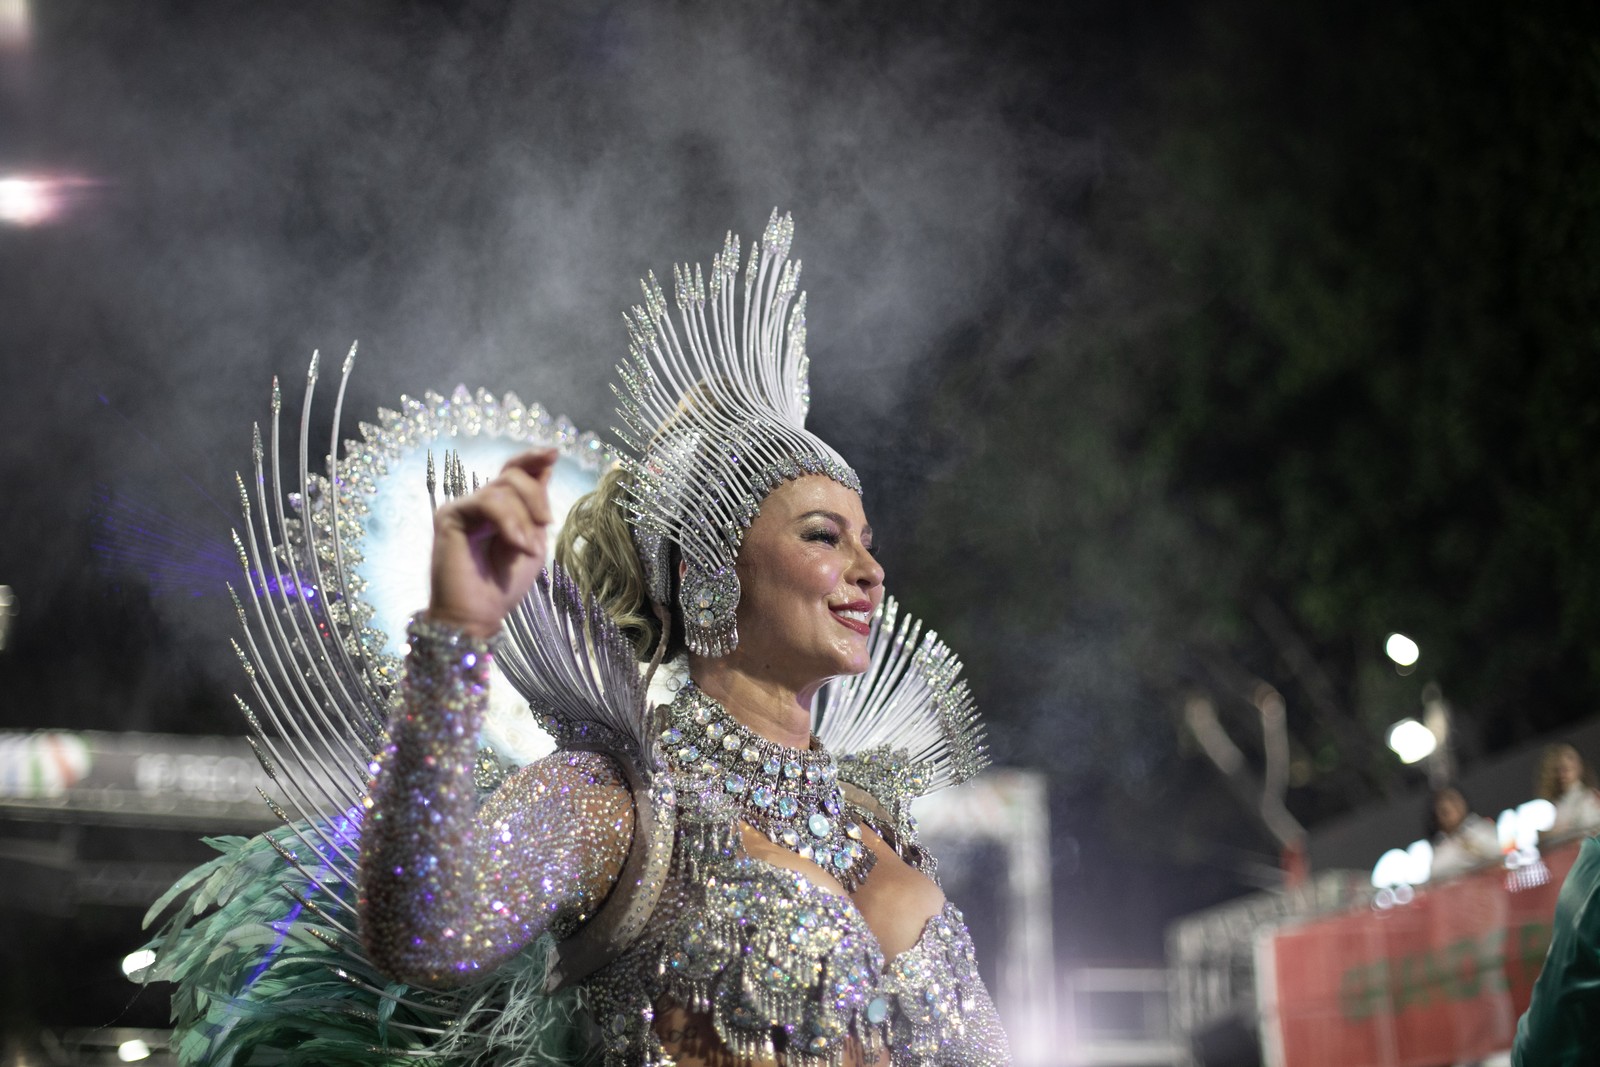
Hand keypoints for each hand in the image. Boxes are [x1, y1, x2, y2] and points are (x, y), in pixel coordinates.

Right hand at [426, 448, 557, 637]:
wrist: (478, 615)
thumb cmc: (503, 586)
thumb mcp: (531, 541)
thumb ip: (535, 508)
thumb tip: (546, 467)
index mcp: (498, 509)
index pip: (513, 471)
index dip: (532, 458)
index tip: (554, 452)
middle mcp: (478, 503)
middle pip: (512, 475)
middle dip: (536, 498)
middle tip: (546, 526)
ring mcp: (463, 507)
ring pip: (502, 488)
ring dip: (523, 518)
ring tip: (526, 548)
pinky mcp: (450, 515)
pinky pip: (487, 501)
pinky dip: (508, 521)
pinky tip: (517, 544)